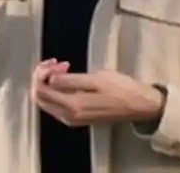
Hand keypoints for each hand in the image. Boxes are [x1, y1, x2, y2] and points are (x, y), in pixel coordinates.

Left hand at [31, 63, 165, 127]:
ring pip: (46, 100)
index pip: (41, 90)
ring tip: (62, 67)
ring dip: (48, 82)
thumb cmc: (122, 89)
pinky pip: (56, 104)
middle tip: (56, 62)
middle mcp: (68, 116)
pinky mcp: (77, 117)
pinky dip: (56, 89)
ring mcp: (71, 119)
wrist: (139, 105)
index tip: (57, 61)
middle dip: (42, 77)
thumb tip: (50, 79)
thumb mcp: (96, 79)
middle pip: (39, 97)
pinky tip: (67, 77)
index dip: (42, 73)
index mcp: (72, 106)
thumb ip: (70, 81)